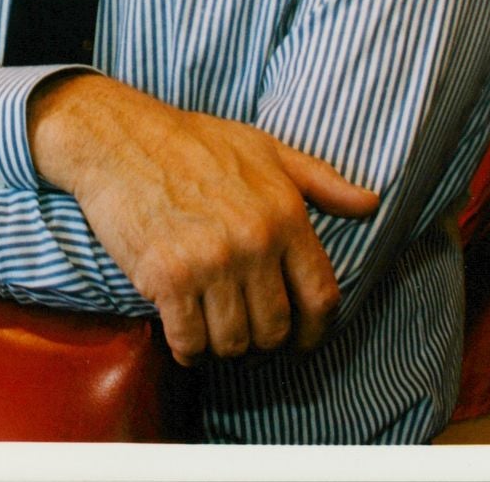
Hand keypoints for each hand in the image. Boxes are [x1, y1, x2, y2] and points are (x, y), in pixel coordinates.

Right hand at [28, 74, 377, 364]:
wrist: (118, 139)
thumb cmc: (192, 141)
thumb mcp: (264, 149)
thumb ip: (321, 180)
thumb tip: (371, 204)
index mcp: (284, 214)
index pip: (320, 297)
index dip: (314, 330)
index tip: (301, 340)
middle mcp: (253, 242)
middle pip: (275, 328)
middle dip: (262, 340)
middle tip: (244, 332)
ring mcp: (210, 262)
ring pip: (234, 342)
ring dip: (224, 346)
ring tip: (213, 331)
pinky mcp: (166, 278)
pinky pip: (189, 341)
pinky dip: (189, 350)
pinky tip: (184, 337)